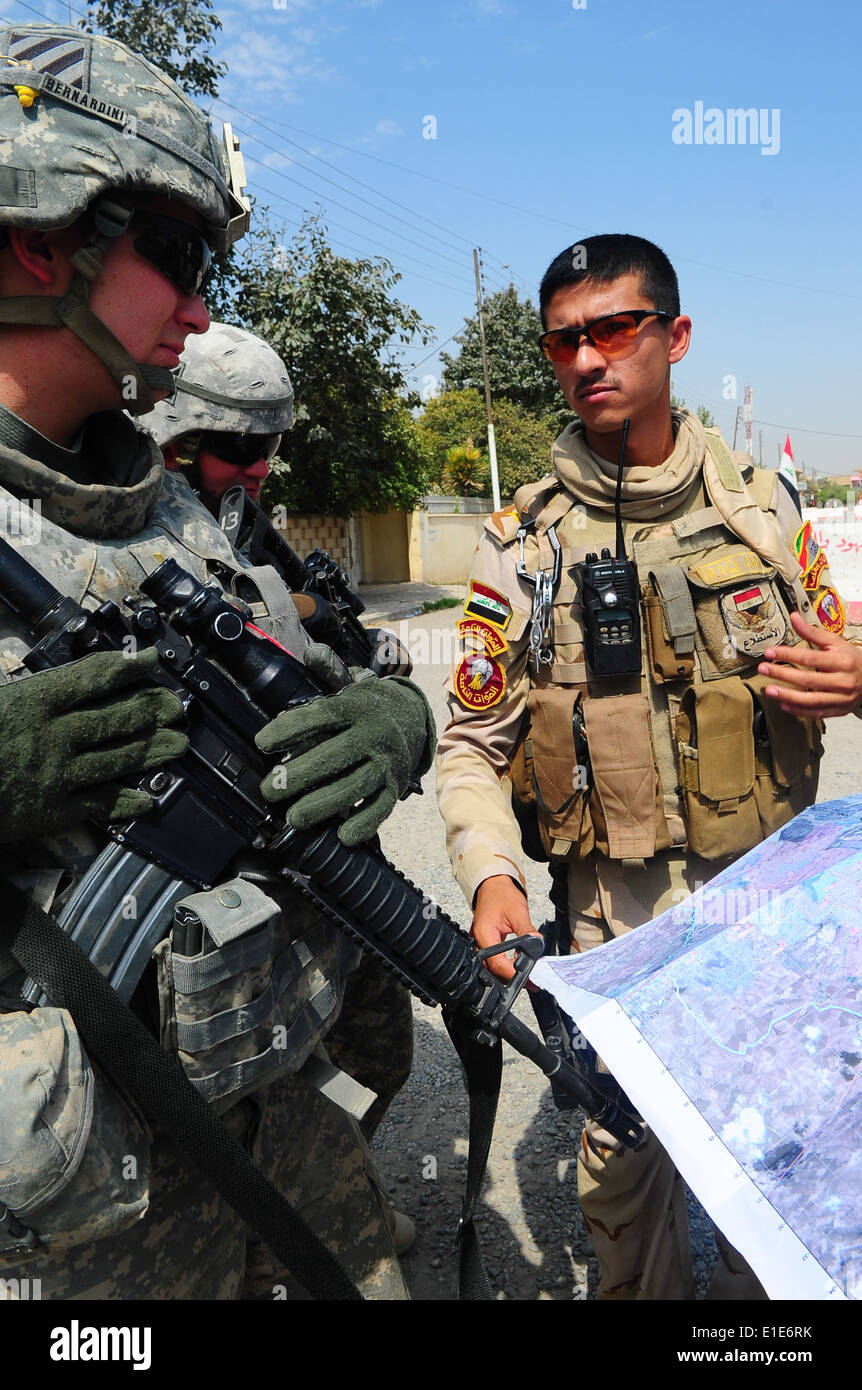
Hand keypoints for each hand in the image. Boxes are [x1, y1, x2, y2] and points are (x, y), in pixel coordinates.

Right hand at [0, 647, 187, 843]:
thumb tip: (58, 678)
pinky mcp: (51, 810)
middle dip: (153, 710)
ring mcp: (57, 775)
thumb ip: (28, 689)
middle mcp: (54, 736)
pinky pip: (99, 805)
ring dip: (153, 752)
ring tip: (179, 745)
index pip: (93, 678)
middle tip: (178, 706)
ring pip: (118, 760)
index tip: (152, 658)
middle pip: (117, 719)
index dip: (128, 667)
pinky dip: (126, 802)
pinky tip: (148, 800)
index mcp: (34, 701)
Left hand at [256, 671, 434, 845]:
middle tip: (269, 790)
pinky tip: (342, 835)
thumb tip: (310, 653)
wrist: (416, 716)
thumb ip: (328, 673)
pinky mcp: (397, 785)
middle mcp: (375, 733)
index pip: (321, 716)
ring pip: (355, 786)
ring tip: (294, 816)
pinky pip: (381, 808)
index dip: (289, 729)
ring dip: (322, 804)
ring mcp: (388, 761)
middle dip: (298, 776)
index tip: (261, 743)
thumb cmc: (368, 705)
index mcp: (358, 706)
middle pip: (334, 756)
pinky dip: (364, 824)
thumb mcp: (351, 685)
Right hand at [472, 874, 541, 981]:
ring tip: (528, 975)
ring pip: (492, 967)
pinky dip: (506, 965)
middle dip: (512, 976)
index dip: (512, 972)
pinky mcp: (485, 943)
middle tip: (532, 980)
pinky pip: (493, 960)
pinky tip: (519, 965)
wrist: (493, 885)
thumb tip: (538, 944)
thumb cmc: (502, 895)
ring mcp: (480, 943)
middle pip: (493, 969)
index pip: (497, 962)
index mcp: (484, 933)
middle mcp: (478, 941)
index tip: (529, 976)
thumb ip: (527, 930)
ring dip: (509, 973)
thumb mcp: (518, 912)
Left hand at [758, 610, 861, 717]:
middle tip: (764, 669)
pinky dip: (799, 710)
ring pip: (811, 700)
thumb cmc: (851, 659)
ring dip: (787, 695)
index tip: (770, 652)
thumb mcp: (835, 642)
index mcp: (841, 661)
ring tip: (770, 690)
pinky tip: (784, 704)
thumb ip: (812, 632)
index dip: (788, 654)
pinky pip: (816, 713)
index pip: (810, 657)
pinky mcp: (839, 710)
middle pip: (808, 679)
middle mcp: (842, 681)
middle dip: (782, 674)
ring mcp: (841, 698)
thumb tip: (794, 617)